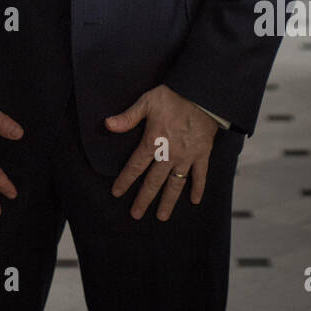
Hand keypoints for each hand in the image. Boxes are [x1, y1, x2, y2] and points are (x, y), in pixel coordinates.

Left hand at [105, 84, 218, 221]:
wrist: (203, 94)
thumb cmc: (173, 95)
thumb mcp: (147, 102)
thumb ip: (128, 117)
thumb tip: (107, 124)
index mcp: (153, 142)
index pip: (135, 166)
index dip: (125, 180)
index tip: (117, 192)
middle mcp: (169, 154)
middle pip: (154, 181)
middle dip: (144, 199)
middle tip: (135, 214)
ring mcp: (187, 156)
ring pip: (175, 184)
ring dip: (168, 201)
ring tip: (162, 216)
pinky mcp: (202, 154)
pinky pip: (200, 175)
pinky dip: (198, 188)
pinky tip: (195, 201)